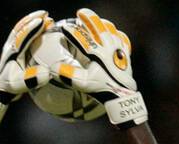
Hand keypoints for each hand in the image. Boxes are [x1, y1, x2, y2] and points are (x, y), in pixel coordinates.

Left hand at [0, 9, 52, 123]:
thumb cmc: (9, 85)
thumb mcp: (19, 83)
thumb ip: (31, 79)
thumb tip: (46, 73)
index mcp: (11, 54)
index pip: (22, 37)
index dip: (33, 29)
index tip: (44, 22)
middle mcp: (9, 47)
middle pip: (20, 29)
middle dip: (32, 20)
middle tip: (45, 14)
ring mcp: (9, 46)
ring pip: (19, 28)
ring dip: (30, 21)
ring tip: (42, 15)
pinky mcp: (11, 47)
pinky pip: (19, 32)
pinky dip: (27, 26)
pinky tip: (36, 23)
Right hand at [58, 8, 147, 126]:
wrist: (123, 94)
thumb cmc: (102, 89)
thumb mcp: (83, 83)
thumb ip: (68, 75)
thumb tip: (53, 67)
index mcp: (96, 53)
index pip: (82, 38)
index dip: (72, 31)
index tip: (63, 27)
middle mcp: (108, 47)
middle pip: (98, 28)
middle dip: (89, 19)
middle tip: (81, 13)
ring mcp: (118, 49)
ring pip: (110, 30)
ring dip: (102, 23)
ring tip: (97, 20)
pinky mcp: (125, 55)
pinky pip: (122, 39)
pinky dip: (117, 34)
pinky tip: (115, 34)